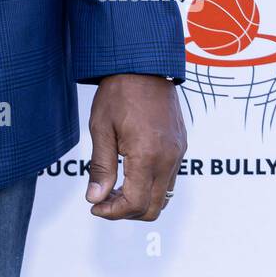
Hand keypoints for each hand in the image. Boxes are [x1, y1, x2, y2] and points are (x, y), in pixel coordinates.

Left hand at [86, 74, 186, 220]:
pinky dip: (151, 186)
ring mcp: (177, 152)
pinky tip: (130, 173)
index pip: (135, 203)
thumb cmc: (119, 91)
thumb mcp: (101, 129)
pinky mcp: (180, 146)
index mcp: (147, 155)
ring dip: (140, 200)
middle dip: (126, 212)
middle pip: (153, 208)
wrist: (143, 64)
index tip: (95, 206)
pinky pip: (169, 178)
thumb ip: (100, 167)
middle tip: (103, 200)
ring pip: (164, 196)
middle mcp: (168, 158)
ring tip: (114, 188)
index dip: (113, 212)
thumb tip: (95, 198)